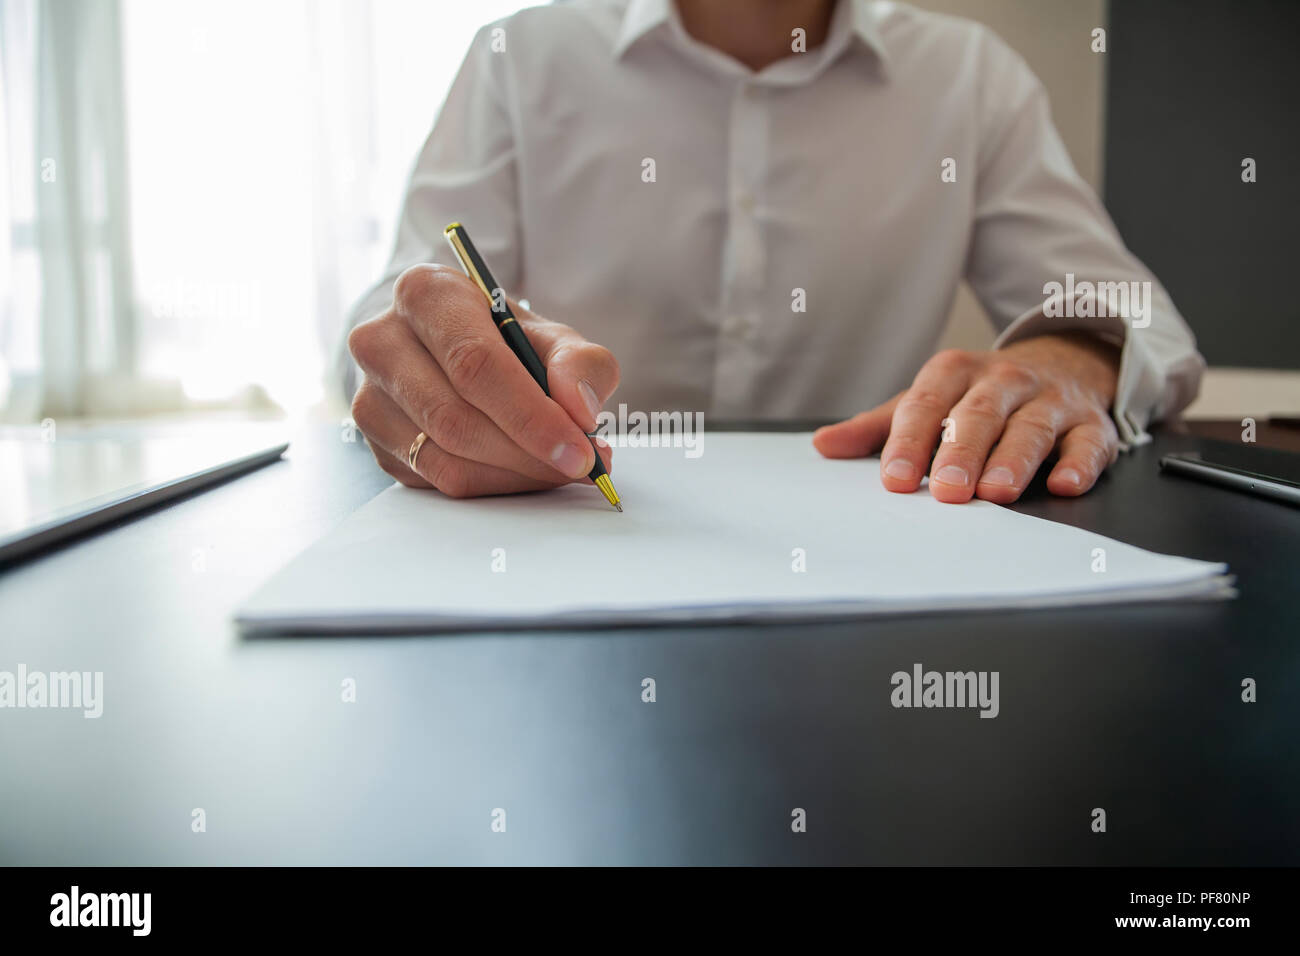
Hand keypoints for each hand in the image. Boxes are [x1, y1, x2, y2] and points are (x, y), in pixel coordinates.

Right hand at [348, 263, 618, 496]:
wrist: (454, 353)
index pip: (474, 363)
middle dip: (527, 453)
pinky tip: (522, 471)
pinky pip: (438, 481)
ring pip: (444, 458)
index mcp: (426, 294)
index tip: (578, 448)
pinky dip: (492, 485)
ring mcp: (369, 395)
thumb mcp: (552, 337)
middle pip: (455, 417)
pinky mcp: (375, 442)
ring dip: (512, 474)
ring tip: (555, 466)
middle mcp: (382, 341)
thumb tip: (579, 411)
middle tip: (577, 464)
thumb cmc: (505, 342)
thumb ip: (581, 364)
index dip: (530, 414)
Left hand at [813, 332, 1121, 502]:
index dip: (909, 442)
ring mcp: (1051, 400)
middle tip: (946, 490)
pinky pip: (1089, 442)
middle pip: (980, 414)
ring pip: (1032, 427)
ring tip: (997, 492)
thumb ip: (879, 428)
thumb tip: (823, 445)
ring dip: (1014, 459)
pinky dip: (1079, 463)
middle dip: (961, 452)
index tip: (894, 479)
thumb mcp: (928, 402)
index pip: (927, 405)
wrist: (1063, 365)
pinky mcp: (1092, 423)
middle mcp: (1005, 381)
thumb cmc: (979, 397)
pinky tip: (1063, 484)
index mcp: (956, 373)